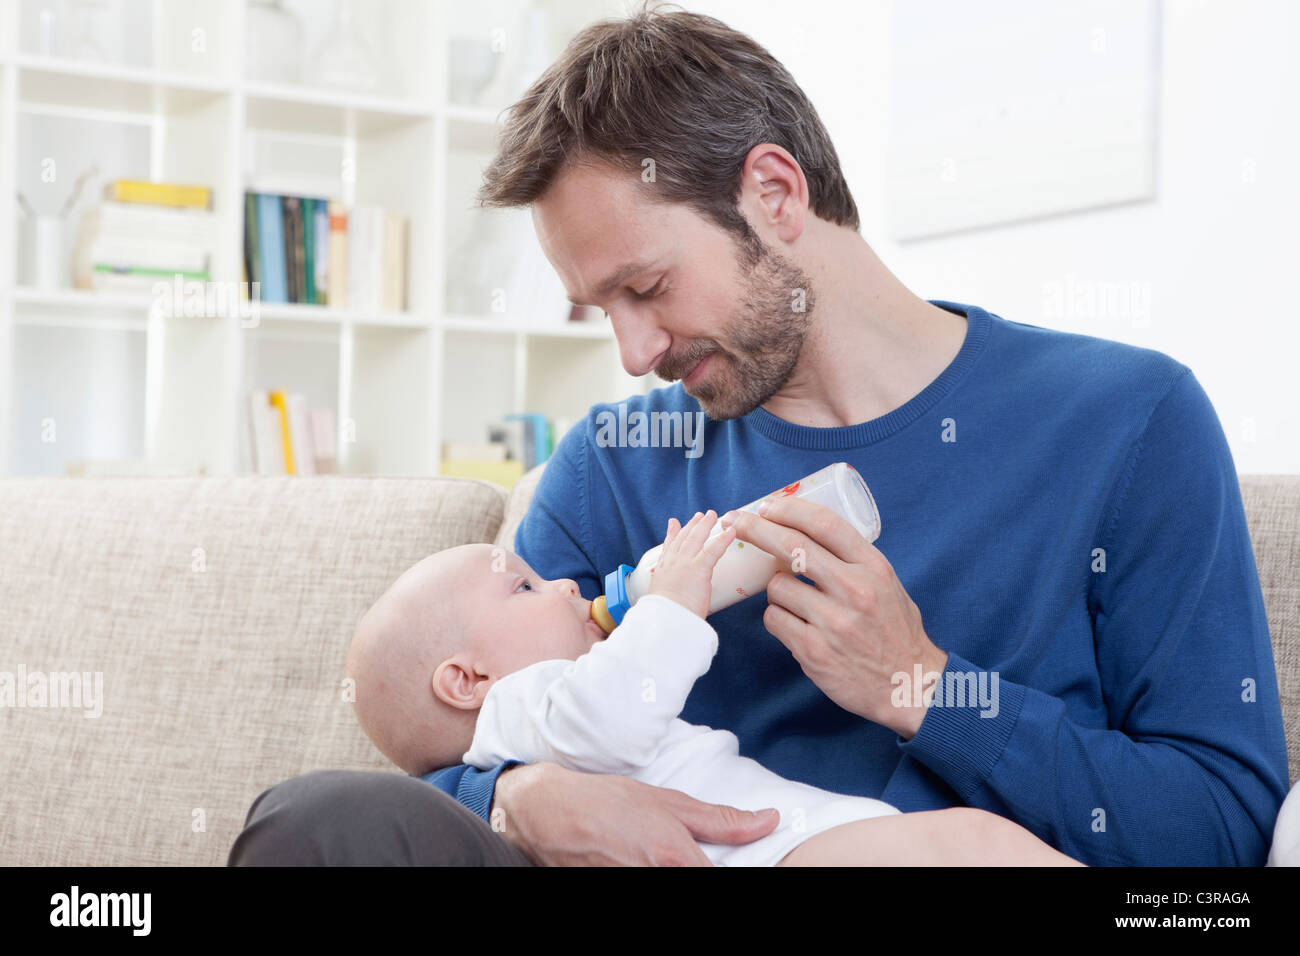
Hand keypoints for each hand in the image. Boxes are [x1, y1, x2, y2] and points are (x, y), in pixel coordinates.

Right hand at [491, 762, 778, 865]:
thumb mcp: (667, 802)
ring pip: (671, 889)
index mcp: (676, 859)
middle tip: (681, 854)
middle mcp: (655, 880)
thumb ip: (721, 820)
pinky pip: (639, 891)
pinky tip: (637, 861)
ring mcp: (628, 890)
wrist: (545, 812)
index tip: (738, 864)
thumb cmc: (607, 801)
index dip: (733, 869)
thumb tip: (768, 821)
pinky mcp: (611, 896)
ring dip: (671, 872)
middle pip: (698, 882)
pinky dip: (646, 874)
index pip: (722, 879)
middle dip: (697, 868)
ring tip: (653, 856)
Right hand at [648, 510, 735, 618]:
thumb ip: (670, 598)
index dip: (672, 533)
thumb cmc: (665, 617)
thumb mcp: (662, 602)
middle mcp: (673, 562)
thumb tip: (677, 604)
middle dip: (693, 524)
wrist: (666, 619)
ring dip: (706, 524)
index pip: (669, 547)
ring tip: (715, 516)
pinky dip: (723, 539)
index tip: (674, 523)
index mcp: (663, 571)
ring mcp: (685, 563)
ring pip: (697, 537)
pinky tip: (731, 532)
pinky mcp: (699, 568)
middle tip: (701, 515)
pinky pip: (713, 549)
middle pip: (684, 537)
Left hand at [720, 496, 947, 738]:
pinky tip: (795, 626)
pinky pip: (774, 619)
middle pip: (791, 546)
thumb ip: (852, 560)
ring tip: (796, 602)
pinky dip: (778, 618)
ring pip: (776, 586)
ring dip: (777, 590)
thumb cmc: (896, 631)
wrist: (909, 685)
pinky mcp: (813, 651)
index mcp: (873, 567)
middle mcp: (853, 590)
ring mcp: (832, 621)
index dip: (788, 509)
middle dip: (755, 528)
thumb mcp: (887, 584)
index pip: (824, 523)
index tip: (766, 506)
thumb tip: (805, 533)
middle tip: (734, 521)